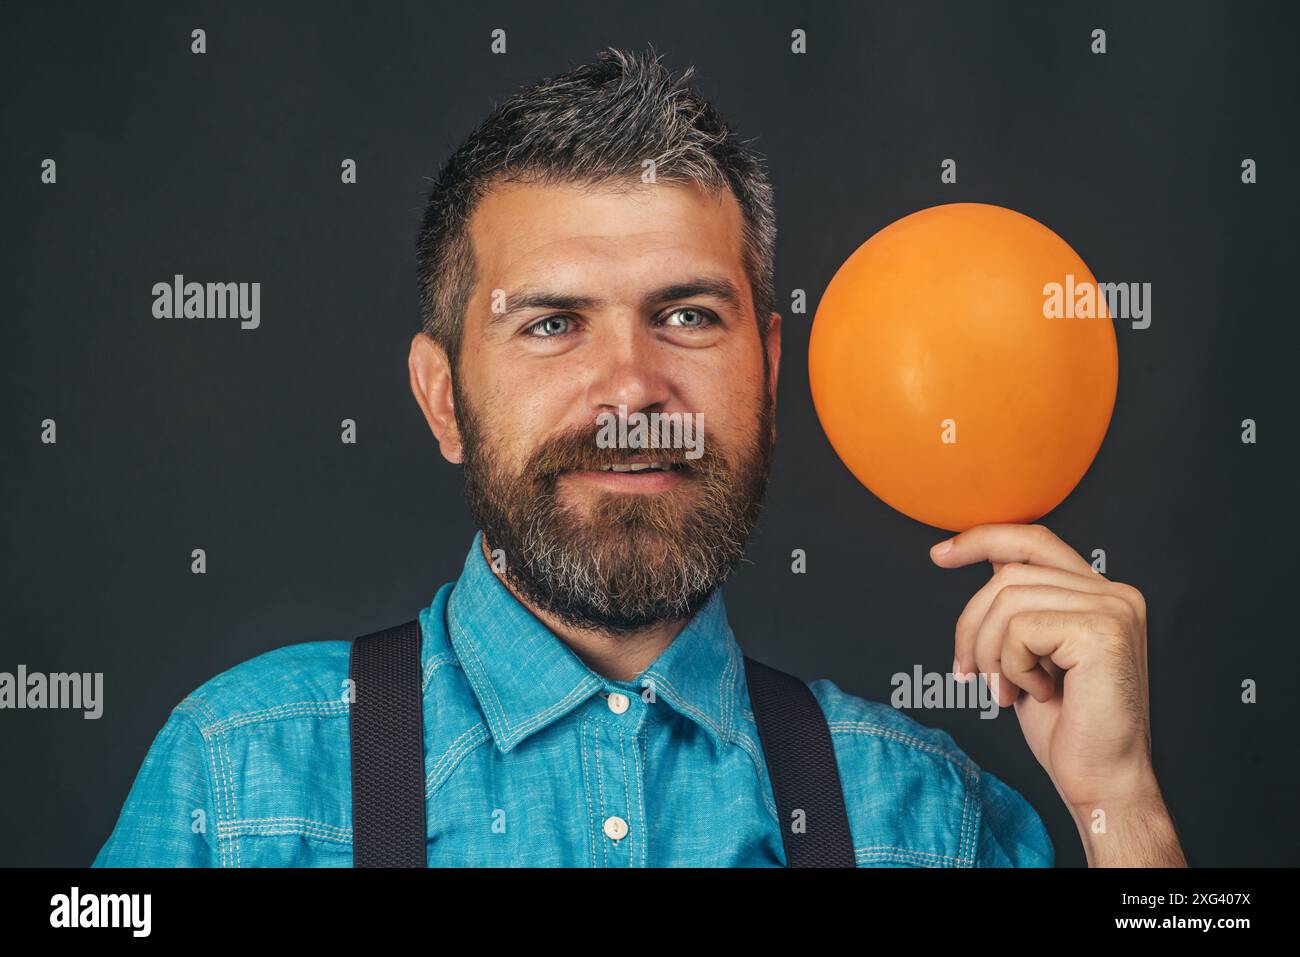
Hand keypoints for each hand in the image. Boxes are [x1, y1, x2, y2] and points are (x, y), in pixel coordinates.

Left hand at [930, 523, 1184, 865]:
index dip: (983, 539)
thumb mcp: (1030, 653)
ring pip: (1007, 600)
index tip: (940, 555)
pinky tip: (1035, 693)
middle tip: (969, 672)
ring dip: (990, 652)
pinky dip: (1012, 665)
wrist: (1101, 780)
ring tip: (1005, 689)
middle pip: (1008, 575)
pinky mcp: (1103, 630)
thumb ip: (1019, 608)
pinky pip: (1020, 628)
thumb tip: (986, 563)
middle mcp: (1114, 593)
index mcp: (1100, 594)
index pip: (1033, 541)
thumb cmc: (1067, 727)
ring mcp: (1113, 609)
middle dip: (972, 625)